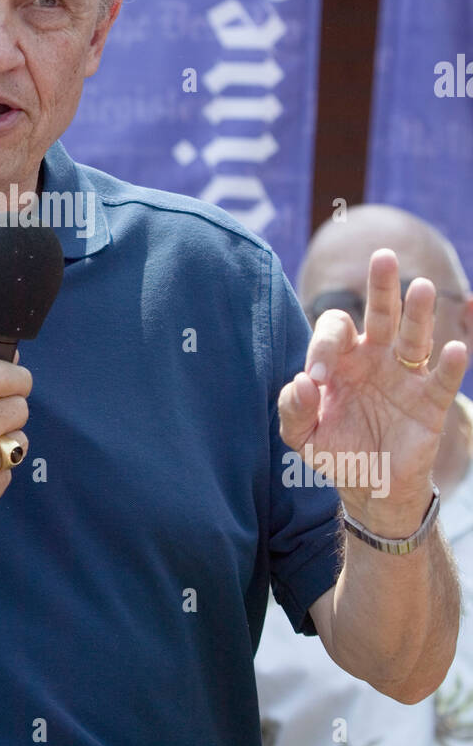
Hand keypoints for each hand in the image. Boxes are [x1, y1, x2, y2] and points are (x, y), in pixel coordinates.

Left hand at [278, 249, 466, 534]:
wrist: (369, 488)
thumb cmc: (336, 452)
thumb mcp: (302, 437)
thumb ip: (292, 409)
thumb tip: (301, 382)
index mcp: (343, 359)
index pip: (335, 331)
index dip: (324, 348)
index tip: (318, 380)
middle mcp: (376, 358)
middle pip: (381, 314)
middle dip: (381, 287)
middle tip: (382, 257)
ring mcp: (406, 377)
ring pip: (414, 337)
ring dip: (418, 313)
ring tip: (420, 287)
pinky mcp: (430, 404)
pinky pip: (441, 381)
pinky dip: (449, 366)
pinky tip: (453, 349)